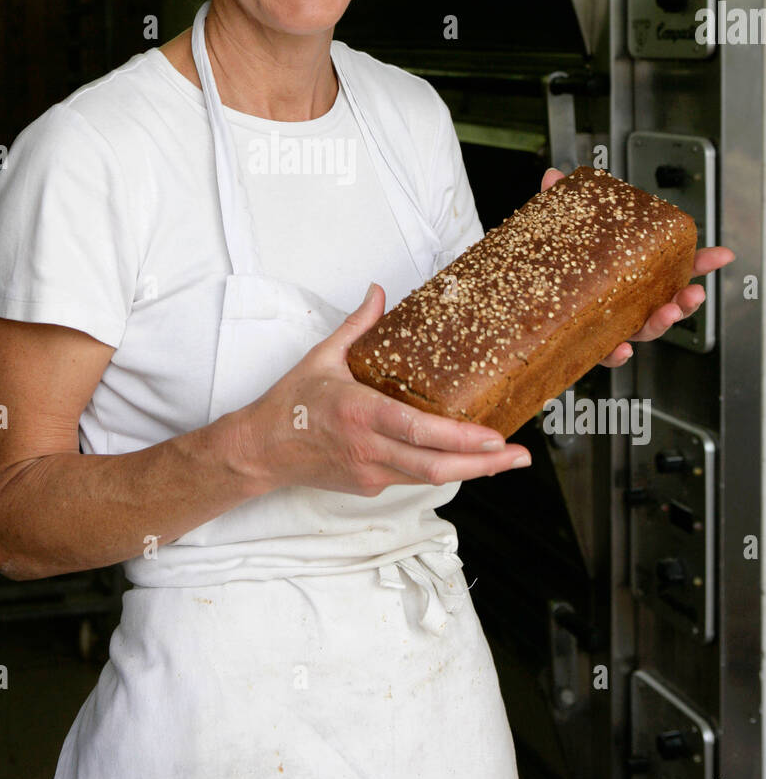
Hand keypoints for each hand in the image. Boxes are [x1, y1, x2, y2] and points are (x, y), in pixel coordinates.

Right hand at [231, 282, 530, 497]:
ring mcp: (370, 472)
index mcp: (359, 413)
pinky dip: (440, 468)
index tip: (494, 436)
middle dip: (483, 464)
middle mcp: (368, 448)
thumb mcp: (323, 357)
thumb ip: (358, 326)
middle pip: (435, 467)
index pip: (418, 431)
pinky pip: (410, 478)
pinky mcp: (369, 485)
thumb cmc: (291, 404)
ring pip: (428, 478)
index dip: (460, 439)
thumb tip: (379, 292)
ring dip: (471, 470)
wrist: (260, 450)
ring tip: (505, 460)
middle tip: (518, 455)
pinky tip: (464, 459)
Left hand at [539, 167, 735, 366]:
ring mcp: (610, 326)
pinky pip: (607, 355)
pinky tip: (622, 347)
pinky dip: (617, 353)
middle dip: (685, 299)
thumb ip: (559, 206)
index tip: (721, 255)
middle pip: (666, 303)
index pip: (670, 268)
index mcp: (630, 275)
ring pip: (645, 330)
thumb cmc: (549, 267)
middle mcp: (626, 303)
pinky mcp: (588, 346)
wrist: (518, 300)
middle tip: (693, 292)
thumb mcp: (557, 234)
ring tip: (667, 312)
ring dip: (660, 323)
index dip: (698, 263)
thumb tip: (554, 176)